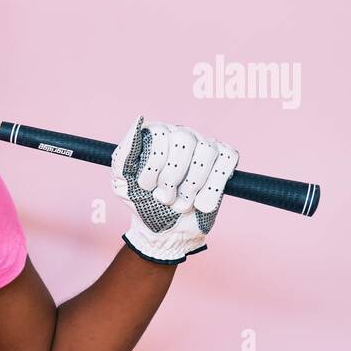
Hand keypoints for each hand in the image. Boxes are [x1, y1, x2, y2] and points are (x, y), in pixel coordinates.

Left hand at [109, 115, 238, 263]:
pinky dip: (214, 186)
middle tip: (164, 198)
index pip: (160, 133)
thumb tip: (140, 120)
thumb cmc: (143, 203)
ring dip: (192, 185)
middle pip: (184, 139)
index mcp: (156, 136)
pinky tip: (201, 202)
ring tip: (181, 203)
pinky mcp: (224, 160)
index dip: (154, 164)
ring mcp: (204, 146)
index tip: (146, 187)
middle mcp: (181, 135)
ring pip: (207, 151)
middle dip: (172, 176)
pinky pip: (228, 160)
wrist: (166, 230)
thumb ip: (123, 153)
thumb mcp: (122, 182)